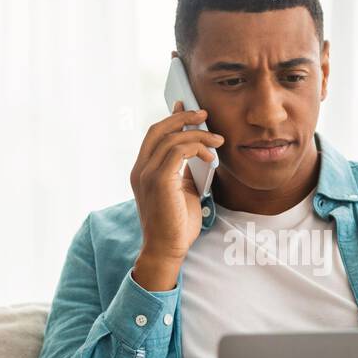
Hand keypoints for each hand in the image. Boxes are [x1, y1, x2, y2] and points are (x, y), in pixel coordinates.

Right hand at [130, 98, 225, 266]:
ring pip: (171, 138)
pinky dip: (196, 148)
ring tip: (217, 141)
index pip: (154, 135)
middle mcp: (140, 169)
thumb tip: (198, 153)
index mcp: (142, 170)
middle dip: (183, 117)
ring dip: (198, 135)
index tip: (188, 108)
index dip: (171, 118)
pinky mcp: (158, 181)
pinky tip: (210, 156)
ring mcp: (146, 174)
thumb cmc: (176, 225)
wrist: (167, 250)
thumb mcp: (183, 191)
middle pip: (159, 129)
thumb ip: (185, 170)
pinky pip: (177, 152)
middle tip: (204, 114)